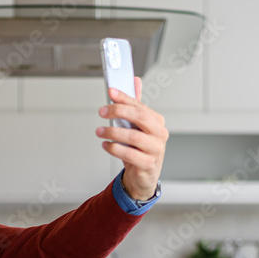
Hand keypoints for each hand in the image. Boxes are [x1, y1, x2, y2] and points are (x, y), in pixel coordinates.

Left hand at [96, 77, 166, 200]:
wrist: (144, 176)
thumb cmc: (140, 149)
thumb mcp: (137, 126)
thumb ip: (136, 104)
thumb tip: (135, 81)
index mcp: (157, 122)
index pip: (140, 106)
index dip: (124, 98)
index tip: (111, 92)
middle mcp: (159, 134)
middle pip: (140, 117)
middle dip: (119, 111)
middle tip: (103, 111)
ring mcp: (155, 150)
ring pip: (134, 137)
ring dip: (113, 132)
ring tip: (100, 131)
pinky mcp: (148, 164)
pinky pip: (129, 154)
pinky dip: (114, 149)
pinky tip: (106, 145)